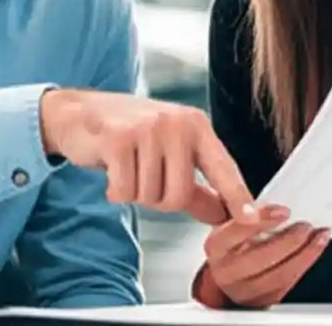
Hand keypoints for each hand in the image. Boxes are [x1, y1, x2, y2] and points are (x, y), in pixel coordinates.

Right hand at [39, 89, 257, 224]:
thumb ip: (197, 188)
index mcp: (196, 126)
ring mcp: (147, 129)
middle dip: (158, 200)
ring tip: (126, 168)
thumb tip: (224, 216)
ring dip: (134, 193)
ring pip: (150, 196)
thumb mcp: (169, 154)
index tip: (253, 219)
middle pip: (179, 195)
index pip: (223, 167)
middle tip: (143, 177)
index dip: (238, 196)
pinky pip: (125, 190)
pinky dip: (115, 191)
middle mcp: (176, 123)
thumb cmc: (128, 134)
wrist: (79, 113)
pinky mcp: (118, 139)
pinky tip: (111, 170)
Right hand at [202, 204, 330, 307]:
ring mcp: (244, 290)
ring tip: (318, 236)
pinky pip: (288, 284)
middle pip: (260, 258)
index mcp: (216, 246)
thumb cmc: (234, 242)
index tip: (283, 212)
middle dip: (288, 241)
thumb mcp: (232, 223)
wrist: (229, 274)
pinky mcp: (263, 301)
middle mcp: (227, 271)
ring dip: (305, 253)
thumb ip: (248, 214)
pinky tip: (314, 249)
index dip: (262, 221)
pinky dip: (305, 264)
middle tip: (306, 226)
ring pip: (279, 274)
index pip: (237, 232)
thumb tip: (279, 204)